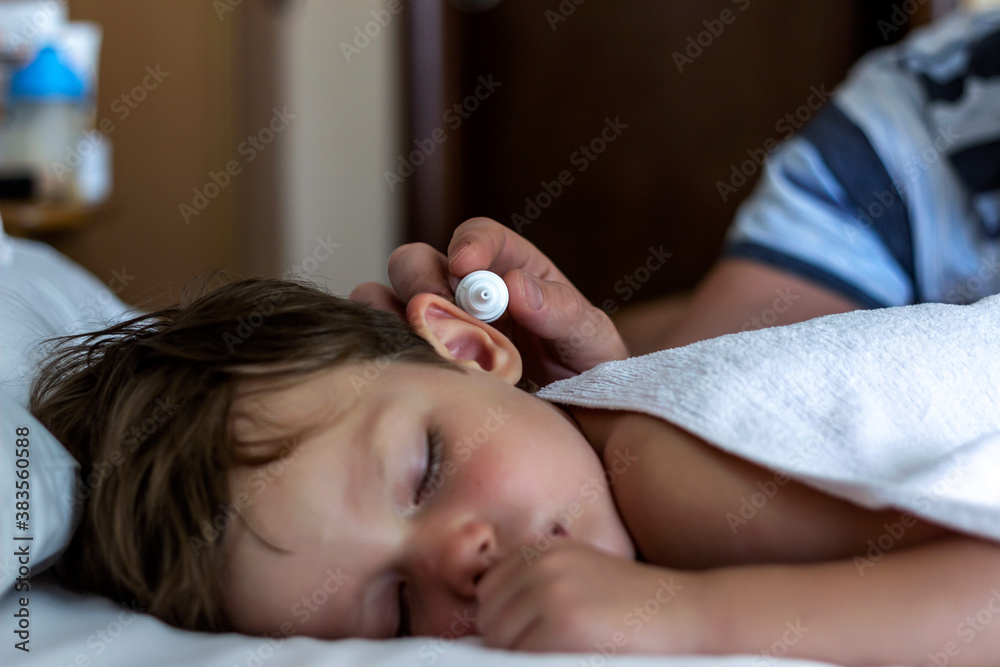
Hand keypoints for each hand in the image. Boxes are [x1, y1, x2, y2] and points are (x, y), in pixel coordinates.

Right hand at [349, 217, 627, 384]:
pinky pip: (381, 344)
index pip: (479, 236)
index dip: (468, 242)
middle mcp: (463, 292)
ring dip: (395, 315)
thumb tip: (515, 286)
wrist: (577, 425)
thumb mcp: (588, 339)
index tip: (464, 265)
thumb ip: (561, 310)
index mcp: (510, 268)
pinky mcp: (416, 362)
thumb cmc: (586, 371)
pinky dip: (383, 351)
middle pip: (417, 261)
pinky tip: (414, 374)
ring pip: (385, 297)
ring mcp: (435, 326)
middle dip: (421, 280)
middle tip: (437, 313)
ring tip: (426, 348)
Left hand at [475, 540, 699, 653]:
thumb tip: (487, 629)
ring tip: (567, 653)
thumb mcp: (582, 580)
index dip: (507, 623)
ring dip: (525, 657)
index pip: (488, 593)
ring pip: (499, 642)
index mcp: (543, 550)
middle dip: (511, 643)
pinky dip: (540, 664)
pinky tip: (574, 658)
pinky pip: (522, 658)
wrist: (691, 615)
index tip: (535, 637)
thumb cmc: (639, 609)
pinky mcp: (562, 624)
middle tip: (555, 651)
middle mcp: (541, 564)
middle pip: (488, 618)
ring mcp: (550, 592)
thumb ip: (537, 592)